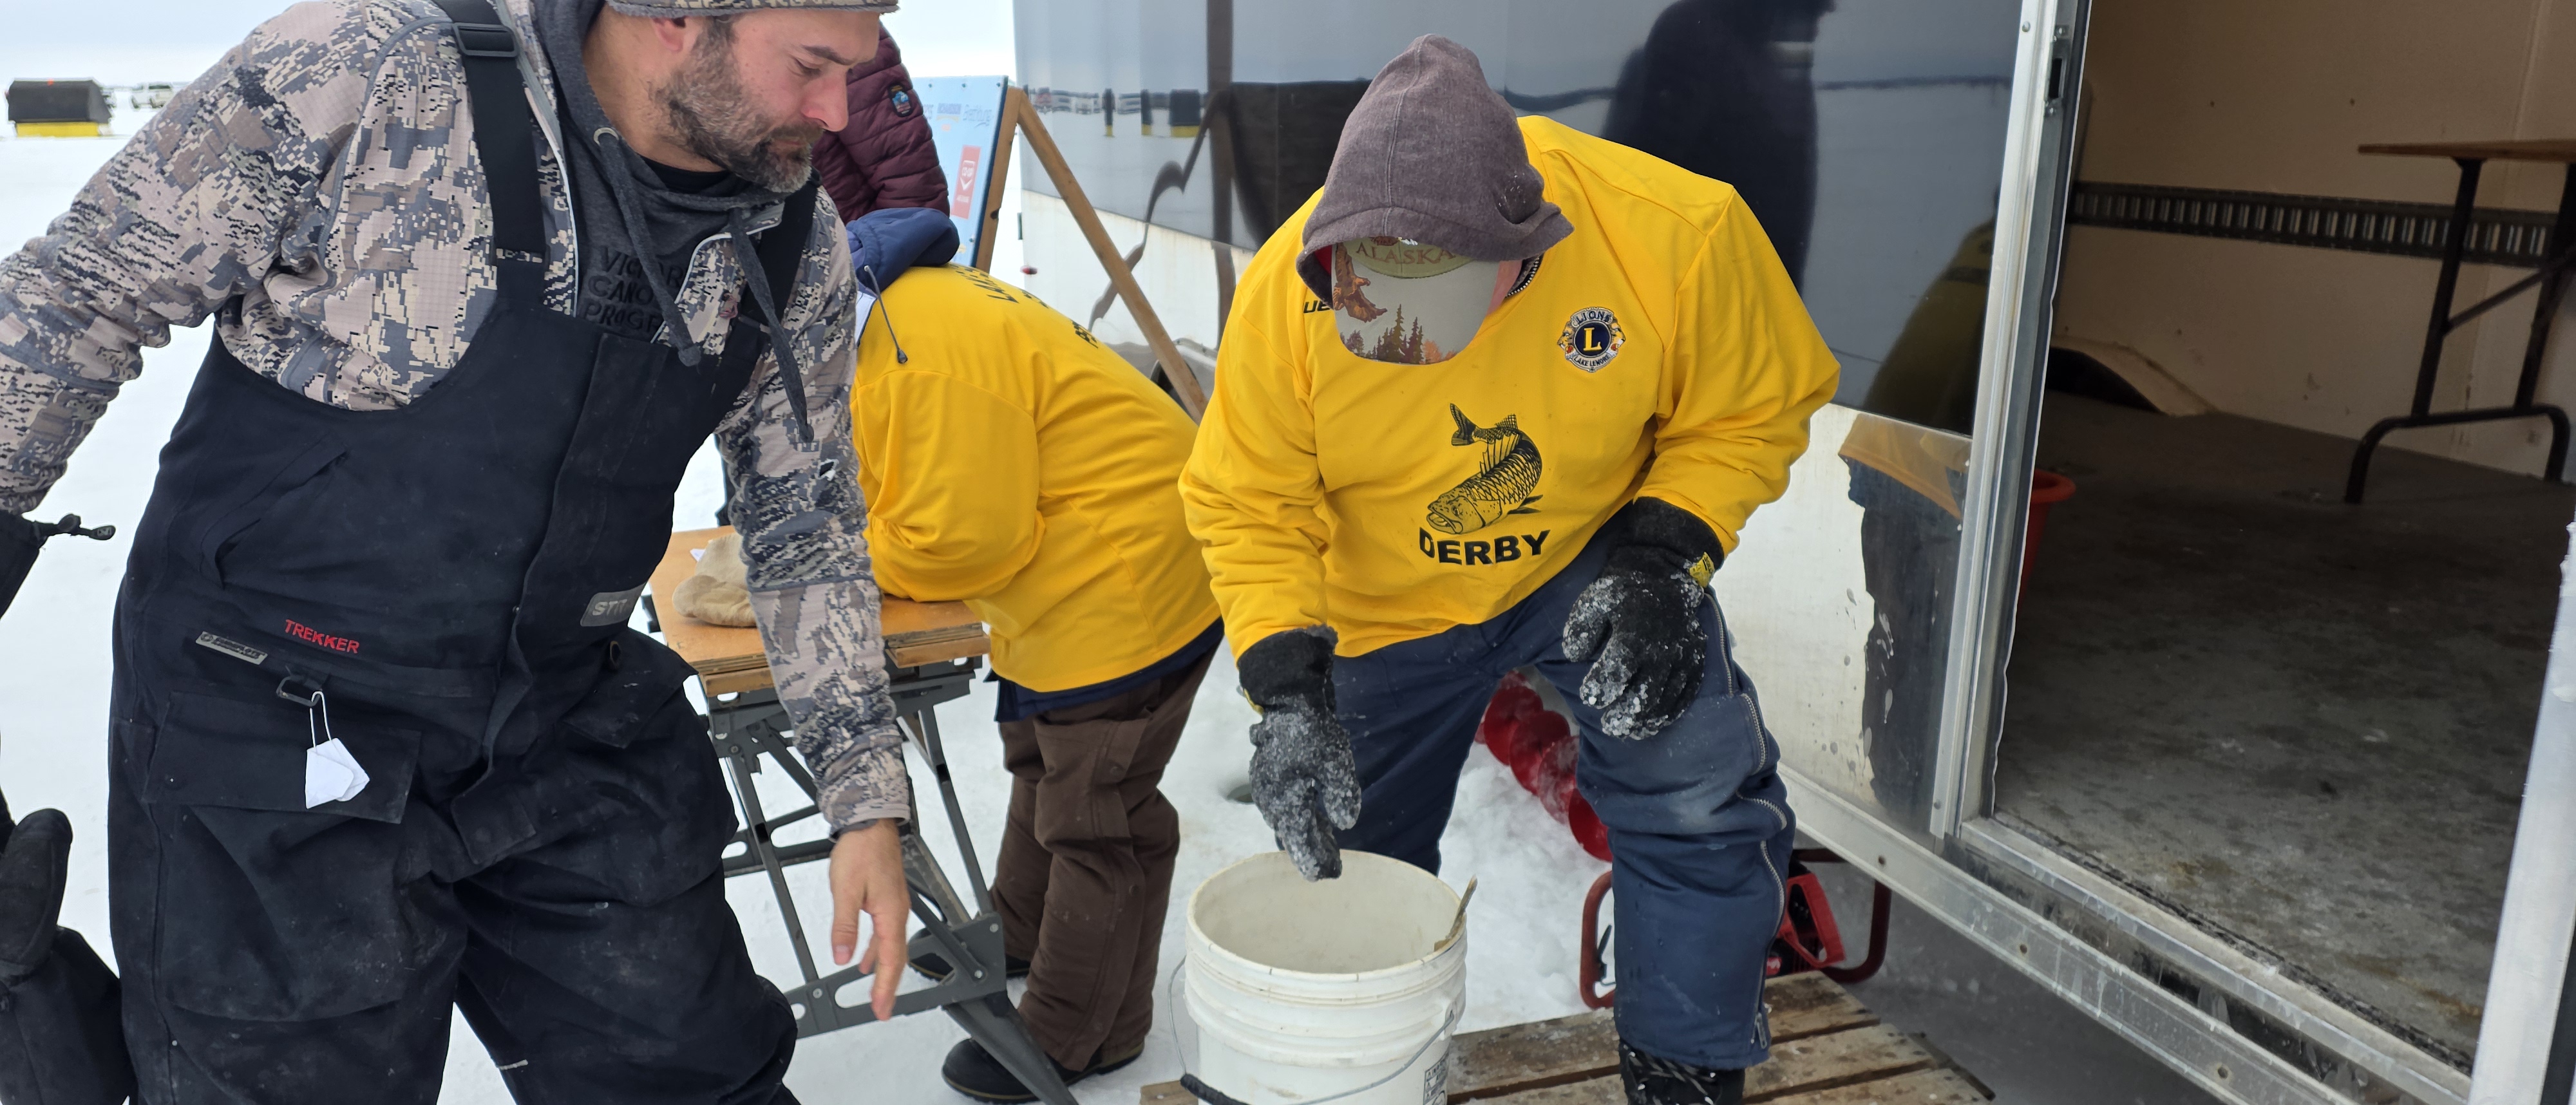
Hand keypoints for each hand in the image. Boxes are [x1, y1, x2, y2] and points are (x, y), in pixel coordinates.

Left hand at [827, 819, 908, 1020]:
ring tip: (874, 991)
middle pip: (897, 958)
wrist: (870, 823)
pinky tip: (865, 958)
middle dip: (888, 986)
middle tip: (882, 1009)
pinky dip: (877, 952)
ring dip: (883, 970)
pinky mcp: (887, 900)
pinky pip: (886, 934)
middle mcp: (898, 913)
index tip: (881, 1009)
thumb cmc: (861, 851)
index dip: (885, 987)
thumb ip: (845, 927)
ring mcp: (894, 906)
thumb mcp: (845, 891)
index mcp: (891, 914)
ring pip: (891, 947)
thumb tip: (842, 956)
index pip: (891, 960)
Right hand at [1239, 630, 1362, 879]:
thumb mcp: (1334, 762)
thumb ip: (1340, 795)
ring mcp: (1269, 788)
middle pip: (1293, 835)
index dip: (1316, 861)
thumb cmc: (1312, 731)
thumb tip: (1345, 823)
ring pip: (1289, 820)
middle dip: (1313, 851)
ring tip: (1326, 849)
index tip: (1330, 875)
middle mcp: (1273, 800)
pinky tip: (1314, 819)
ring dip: (1306, 835)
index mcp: (1286, 802)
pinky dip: (1301, 816)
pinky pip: (1286, 805)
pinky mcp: (1272, 775)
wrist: (1287, 698)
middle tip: (1333, 869)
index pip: (1301, 842)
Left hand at [1562, 498, 1720, 739]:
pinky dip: (1669, 713)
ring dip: (1645, 720)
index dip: (1600, 690)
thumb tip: (1575, 656)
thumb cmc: (1624, 591)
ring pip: (1664, 701)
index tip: (1590, 696)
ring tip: (1627, 730)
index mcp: (1634, 636)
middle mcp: (1662, 652)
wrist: (1666, 575)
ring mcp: (1682, 659)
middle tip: (1609, 724)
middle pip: (1643, 696)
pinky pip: (1685, 696)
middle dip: (1624, 715)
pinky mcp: (1695, 662)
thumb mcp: (1594, 600)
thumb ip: (1581, 628)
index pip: (1615, 673)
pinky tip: (1652, 723)